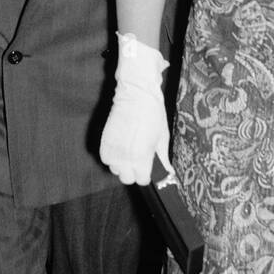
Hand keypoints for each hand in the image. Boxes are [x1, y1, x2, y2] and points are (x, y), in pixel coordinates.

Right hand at [100, 33, 169, 184]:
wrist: (136, 93)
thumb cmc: (153, 113)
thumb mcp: (162, 137)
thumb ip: (163, 158)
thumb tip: (169, 173)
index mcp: (142, 157)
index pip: (142, 180)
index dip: (145, 174)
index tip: (147, 166)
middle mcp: (125, 156)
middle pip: (127, 178)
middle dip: (133, 171)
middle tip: (138, 159)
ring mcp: (113, 149)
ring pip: (115, 169)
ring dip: (121, 164)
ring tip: (128, 151)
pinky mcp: (104, 141)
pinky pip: (105, 159)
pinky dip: (111, 156)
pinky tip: (119, 147)